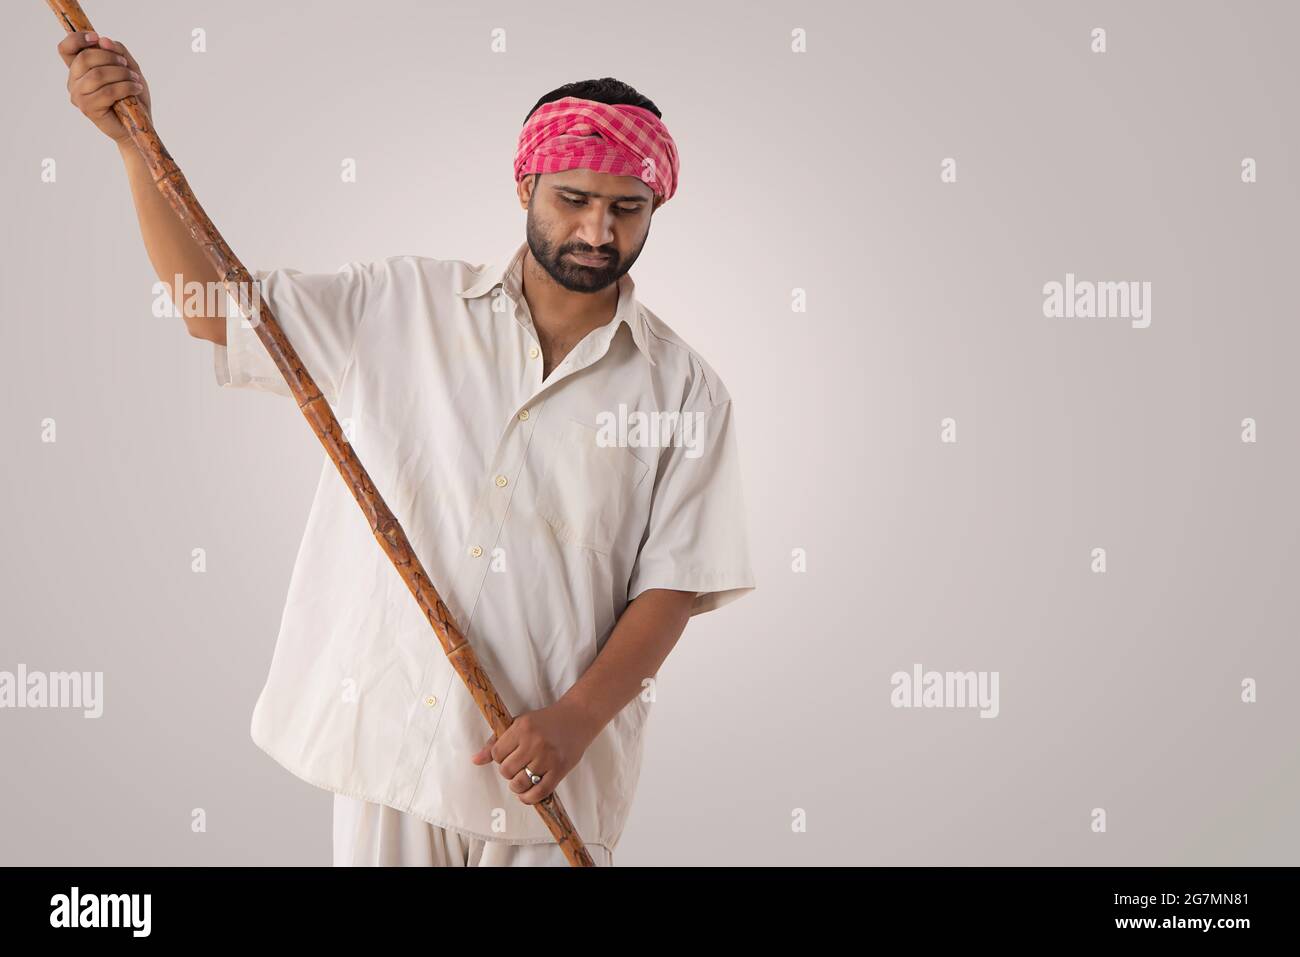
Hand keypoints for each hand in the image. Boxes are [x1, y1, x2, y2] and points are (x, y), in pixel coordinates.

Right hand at [57, 31, 151, 142]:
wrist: (139, 125)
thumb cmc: (132, 96)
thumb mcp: (129, 68)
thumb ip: (118, 52)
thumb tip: (104, 41)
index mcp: (78, 70)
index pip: (66, 49)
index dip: (77, 39)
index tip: (96, 38)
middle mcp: (73, 82)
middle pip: (84, 58)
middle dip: (110, 57)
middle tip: (126, 65)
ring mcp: (78, 96)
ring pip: (97, 74)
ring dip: (121, 73)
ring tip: (135, 79)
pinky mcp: (88, 109)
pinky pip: (107, 92)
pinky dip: (126, 87)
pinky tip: (136, 88)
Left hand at [470, 700, 599, 804]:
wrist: (577, 718)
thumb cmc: (545, 721)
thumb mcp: (519, 723)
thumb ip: (496, 741)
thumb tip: (475, 760)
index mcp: (522, 728)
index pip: (496, 754)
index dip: (499, 758)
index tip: (508, 755)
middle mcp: (534, 742)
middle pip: (506, 770)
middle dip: (508, 772)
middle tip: (517, 766)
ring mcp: (547, 757)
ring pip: (519, 783)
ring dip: (517, 786)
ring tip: (522, 779)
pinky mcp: (559, 770)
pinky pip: (538, 792)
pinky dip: (529, 797)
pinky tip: (527, 793)